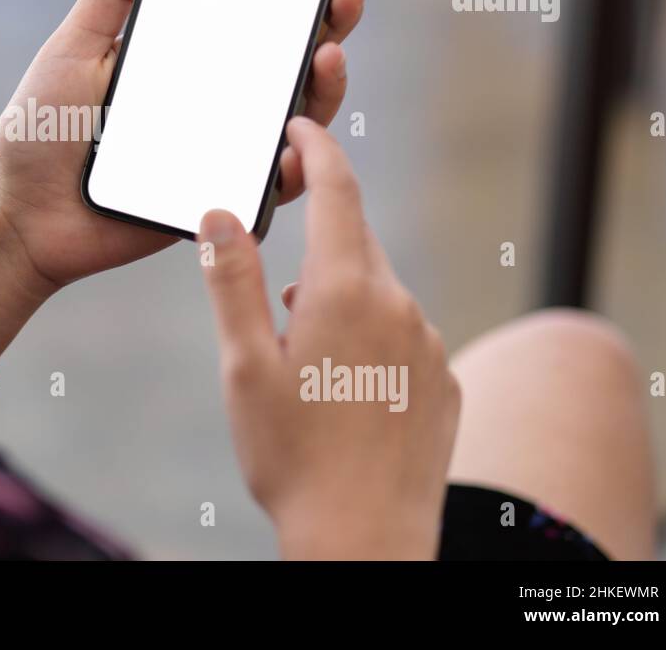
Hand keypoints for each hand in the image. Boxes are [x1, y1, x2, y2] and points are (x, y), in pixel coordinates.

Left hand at [0, 0, 367, 289]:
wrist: (19, 212)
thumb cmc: (39, 130)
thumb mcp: (73, 47)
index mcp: (186, 64)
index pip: (254, 24)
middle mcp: (214, 106)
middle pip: (289, 68)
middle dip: (329, 29)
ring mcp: (220, 154)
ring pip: (295, 126)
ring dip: (322, 93)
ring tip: (325, 59)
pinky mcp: (216, 202)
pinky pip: (268, 190)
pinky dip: (295, 169)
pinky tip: (297, 143)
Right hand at [197, 117, 460, 559]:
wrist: (364, 540)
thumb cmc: (291, 455)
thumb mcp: (244, 365)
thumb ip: (233, 281)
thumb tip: (223, 212)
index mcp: (347, 290)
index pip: (339, 191)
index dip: (320, 148)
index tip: (303, 124)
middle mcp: (400, 304)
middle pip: (357, 242)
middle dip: (319, 240)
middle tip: (275, 284)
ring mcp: (428, 344)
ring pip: (378, 292)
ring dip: (339, 299)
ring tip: (299, 358)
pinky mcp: (443, 381)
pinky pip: (402, 335)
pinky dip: (369, 337)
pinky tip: (340, 388)